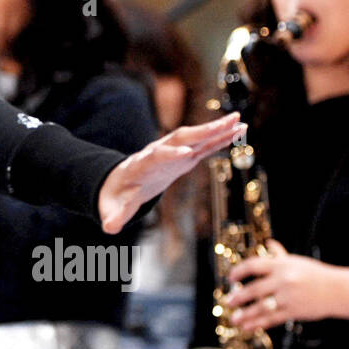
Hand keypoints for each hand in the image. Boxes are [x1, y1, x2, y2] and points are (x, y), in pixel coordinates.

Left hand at [96, 113, 243, 233]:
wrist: (121, 182)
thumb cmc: (118, 195)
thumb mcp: (114, 207)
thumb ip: (114, 215)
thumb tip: (108, 227)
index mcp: (143, 164)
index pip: (157, 156)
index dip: (169, 154)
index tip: (185, 153)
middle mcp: (159, 152)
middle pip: (180, 138)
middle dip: (201, 131)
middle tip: (224, 124)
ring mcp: (173, 151)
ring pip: (196, 137)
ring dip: (216, 129)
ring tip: (239, 121)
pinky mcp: (184, 156)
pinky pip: (203, 146)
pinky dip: (219, 139)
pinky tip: (237, 132)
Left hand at [224, 239, 337, 330]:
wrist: (339, 291)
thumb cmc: (317, 275)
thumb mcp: (297, 261)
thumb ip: (280, 254)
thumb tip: (268, 243)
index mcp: (282, 265)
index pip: (253, 265)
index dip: (238, 271)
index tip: (231, 278)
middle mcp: (283, 280)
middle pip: (253, 289)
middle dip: (238, 296)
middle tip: (228, 301)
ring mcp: (288, 297)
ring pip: (260, 307)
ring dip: (245, 314)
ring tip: (234, 318)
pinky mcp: (294, 311)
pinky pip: (272, 318)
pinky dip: (258, 323)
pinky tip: (248, 327)